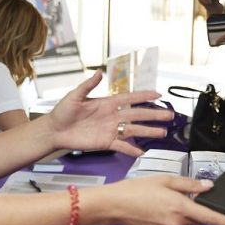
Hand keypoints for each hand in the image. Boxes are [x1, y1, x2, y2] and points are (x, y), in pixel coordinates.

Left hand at [45, 73, 169, 155]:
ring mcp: (110, 130)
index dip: (143, 97)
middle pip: (137, 115)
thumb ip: (88, 85)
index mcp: (107, 103)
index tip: (158, 95)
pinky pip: (121, 146)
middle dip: (153, 115)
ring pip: (133, 130)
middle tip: (169, 115)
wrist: (54, 131)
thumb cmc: (63, 112)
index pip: (129, 98)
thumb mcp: (74, 96)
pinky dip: (131, 149)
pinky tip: (142, 152)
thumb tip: (98, 72)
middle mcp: (112, 116)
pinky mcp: (105, 142)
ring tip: (162, 132)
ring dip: (148, 132)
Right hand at [99, 176, 224, 224]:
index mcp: (180, 207)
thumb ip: (190, 185)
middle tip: (182, 199)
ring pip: (186, 223)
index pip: (211, 218)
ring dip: (182, 214)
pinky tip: (157, 211)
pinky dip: (171, 219)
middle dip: (198, 211)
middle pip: (199, 220)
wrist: (114, 207)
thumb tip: (208, 187)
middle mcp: (177, 223)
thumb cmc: (136, 190)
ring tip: (161, 202)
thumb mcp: (165, 180)